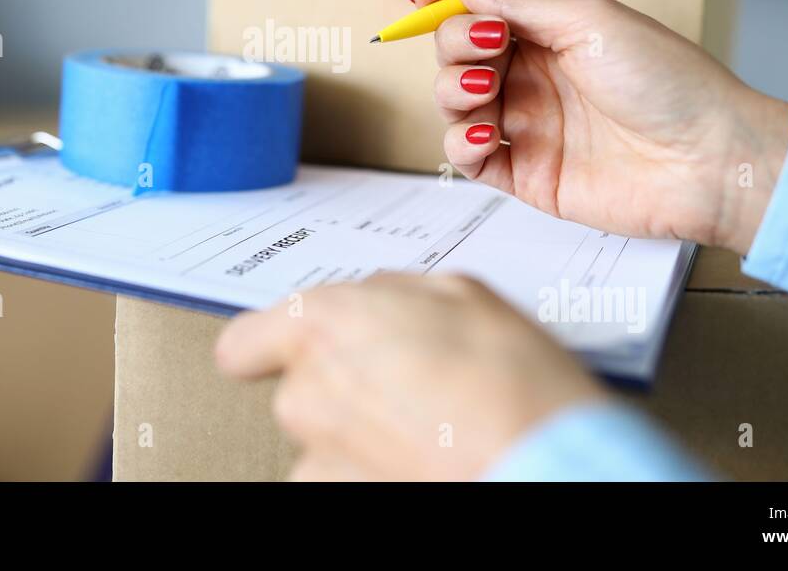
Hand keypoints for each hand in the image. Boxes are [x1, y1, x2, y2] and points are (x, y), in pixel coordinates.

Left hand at [216, 273, 604, 480]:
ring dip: (357, 429)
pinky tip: (419, 456)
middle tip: (407, 376)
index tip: (290, 350)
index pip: (244, 342)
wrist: (543, 464)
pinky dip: (371, 469)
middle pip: (298, 383)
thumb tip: (377, 300)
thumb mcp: (462, 293)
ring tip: (424, 422)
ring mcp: (318, 456)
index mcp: (322, 324)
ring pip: (322, 435)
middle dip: (342, 379)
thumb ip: (393, 291)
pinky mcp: (336, 496)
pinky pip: (340, 475)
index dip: (270, 345)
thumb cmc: (511, 381)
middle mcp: (305, 391)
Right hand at [412, 0, 787, 253]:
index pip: (479, 11)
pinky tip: (486, 131)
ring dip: (453, 89)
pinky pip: (467, 156)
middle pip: (457, 53)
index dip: (446, 0)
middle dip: (456, 42)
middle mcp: (532, 76)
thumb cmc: (669, 82)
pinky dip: (461, 141)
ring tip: (486, 89)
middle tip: (489, 44)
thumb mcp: (588, 22)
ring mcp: (527, 124)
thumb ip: (516, 2)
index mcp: (549, 32)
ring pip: (452, 102)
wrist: (708, 159)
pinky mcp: (524, 173)